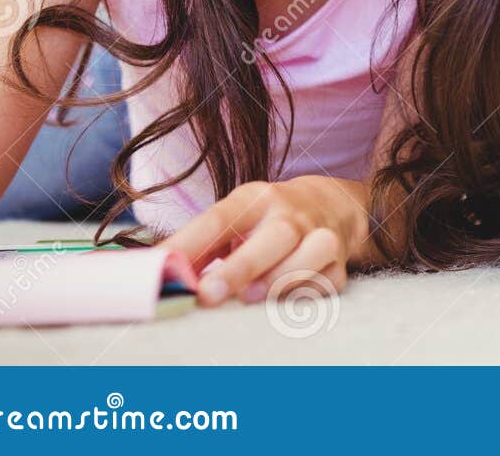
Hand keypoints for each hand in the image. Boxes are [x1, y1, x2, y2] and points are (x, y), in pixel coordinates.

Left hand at [162, 176, 369, 306]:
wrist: (328, 204)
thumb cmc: (264, 221)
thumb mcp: (232, 220)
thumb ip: (198, 248)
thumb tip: (159, 278)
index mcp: (255, 199)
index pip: (219, 218)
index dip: (191, 245)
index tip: (164, 272)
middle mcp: (291, 214)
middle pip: (276, 234)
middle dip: (242, 266)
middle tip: (208, 295)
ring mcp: (321, 235)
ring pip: (314, 252)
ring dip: (281, 278)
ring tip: (251, 297)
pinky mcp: (339, 262)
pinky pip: (330, 279)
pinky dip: (308, 292)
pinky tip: (286, 300)